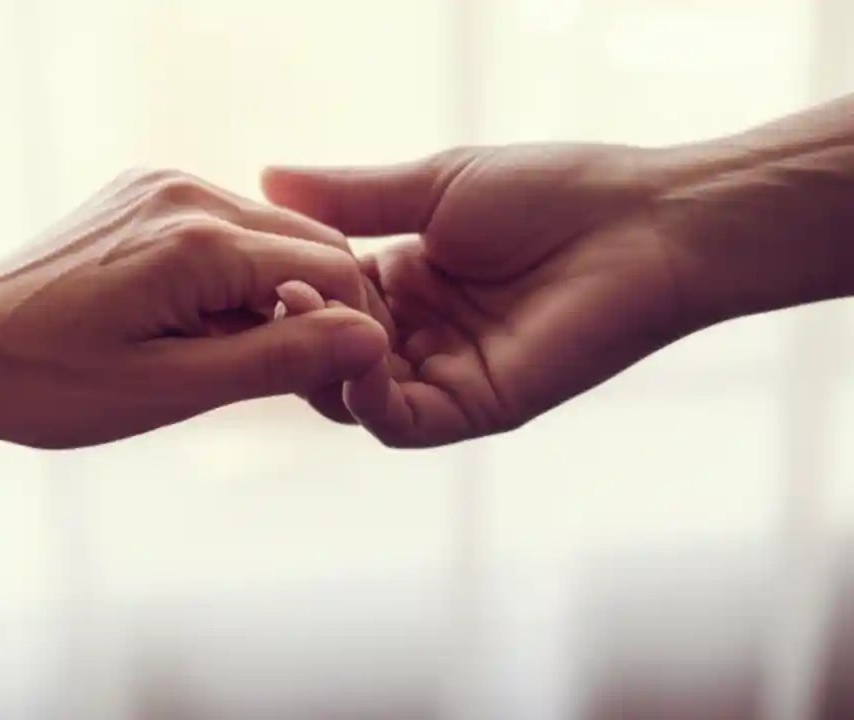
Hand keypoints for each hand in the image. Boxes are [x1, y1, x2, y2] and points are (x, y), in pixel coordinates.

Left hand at [0, 168, 386, 447]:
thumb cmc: (49, 384)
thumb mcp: (172, 389)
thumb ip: (279, 359)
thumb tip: (370, 339)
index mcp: (198, 239)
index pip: (329, 268)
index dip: (352, 327)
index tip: (340, 383)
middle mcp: (182, 191)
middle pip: (304, 243)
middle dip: (317, 309)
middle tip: (296, 380)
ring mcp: (154, 185)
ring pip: (263, 236)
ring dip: (272, 295)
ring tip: (230, 361)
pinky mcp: (135, 194)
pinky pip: (218, 229)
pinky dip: (230, 277)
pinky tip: (196, 327)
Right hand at [263, 145, 687, 446]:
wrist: (644, 225)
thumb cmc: (554, 195)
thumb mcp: (433, 188)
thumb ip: (350, 198)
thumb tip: (265, 176)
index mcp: (406, 282)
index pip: (320, 299)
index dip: (285, 287)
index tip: (250, 262)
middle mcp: (418, 336)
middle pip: (325, 354)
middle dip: (292, 329)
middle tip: (271, 296)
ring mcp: (444, 376)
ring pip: (352, 395)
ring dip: (322, 360)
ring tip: (304, 317)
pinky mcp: (476, 409)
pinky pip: (402, 423)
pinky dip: (367, 399)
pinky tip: (355, 358)